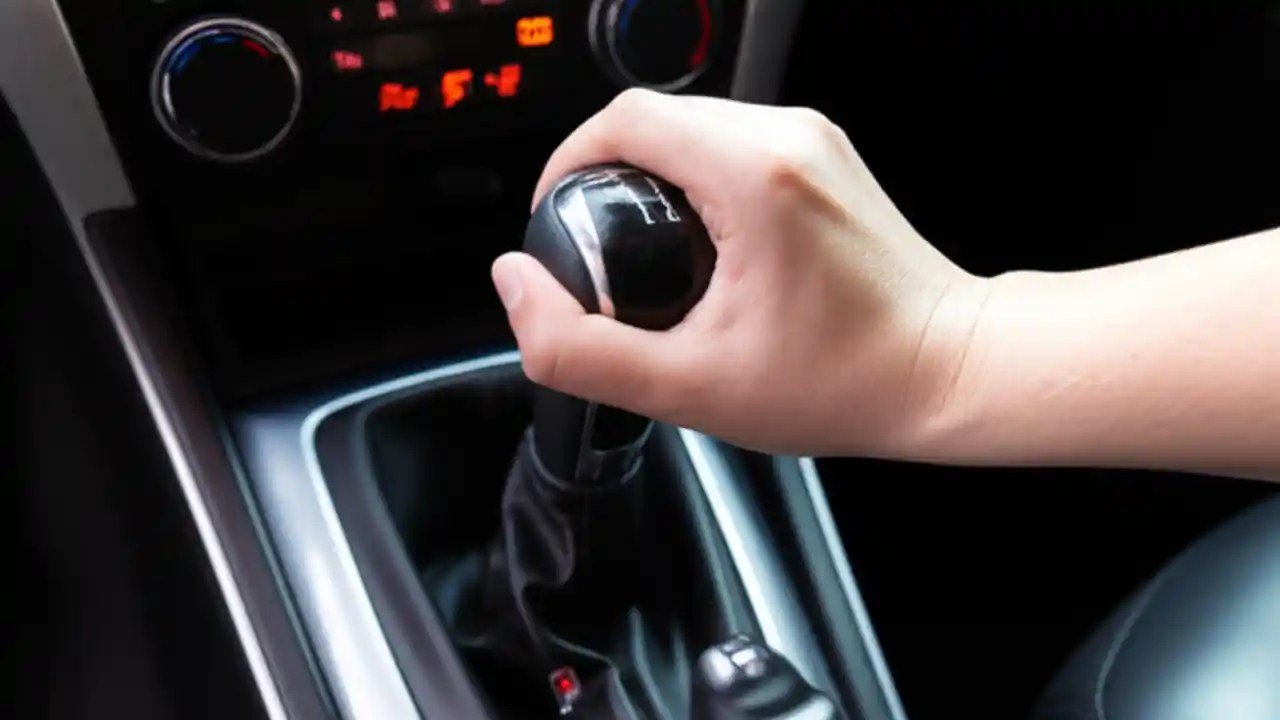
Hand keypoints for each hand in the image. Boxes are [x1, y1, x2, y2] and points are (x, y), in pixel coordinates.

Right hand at [491, 89, 989, 456]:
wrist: (947, 371)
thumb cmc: (846, 381)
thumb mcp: (690, 387)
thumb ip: (581, 347)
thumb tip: (516, 289)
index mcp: (752, 174)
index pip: (622, 119)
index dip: (566, 163)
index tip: (557, 220)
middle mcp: (786, 137)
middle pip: (654, 119)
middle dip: (605, 176)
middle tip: (597, 251)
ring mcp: (812, 141)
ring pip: (693, 127)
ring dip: (652, 178)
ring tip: (645, 254)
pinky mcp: (824, 157)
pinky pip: (733, 144)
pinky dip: (696, 182)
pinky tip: (700, 247)